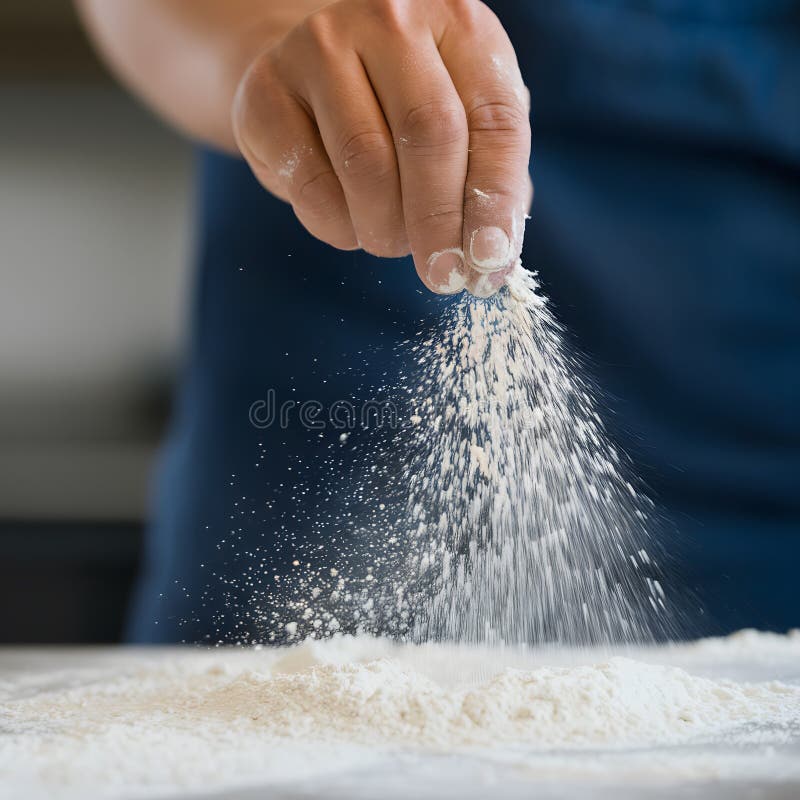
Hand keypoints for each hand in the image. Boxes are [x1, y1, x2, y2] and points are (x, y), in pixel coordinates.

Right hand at [232, 0, 530, 296]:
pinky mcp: (266, 91)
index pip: (496, 119)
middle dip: (439, 223)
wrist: (308, 80)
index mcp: (459, 21)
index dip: (496, 202)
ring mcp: (320, 45)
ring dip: (385, 228)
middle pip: (429, 134)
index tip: (490, 262)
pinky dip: (337, 226)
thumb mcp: (460, 126)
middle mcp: (390, 16)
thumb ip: (488, 180)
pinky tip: (348, 224)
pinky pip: (310, 182)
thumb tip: (492, 257)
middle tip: (441, 275)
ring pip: (367, 162)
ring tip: (390, 241)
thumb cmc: (399, 110)